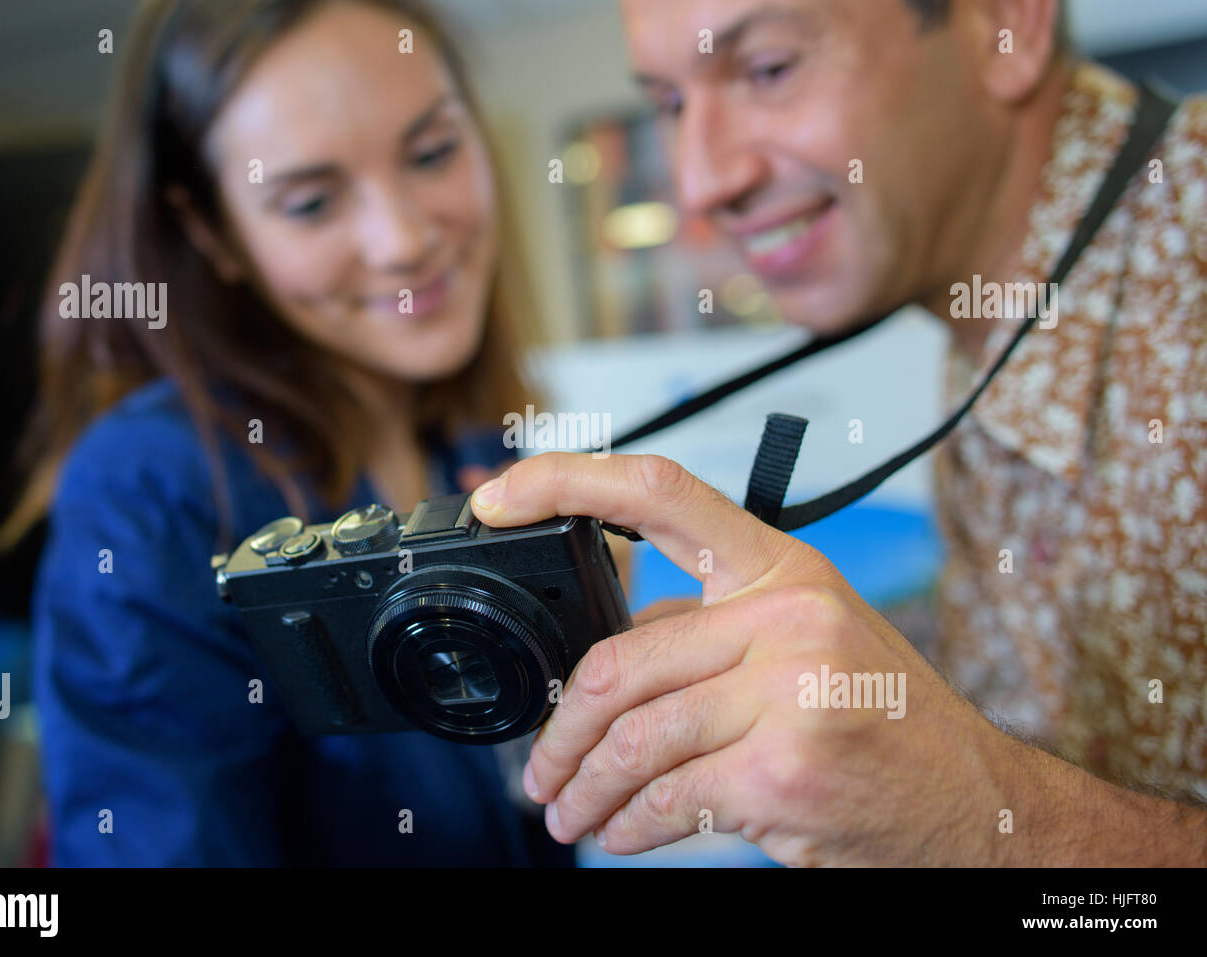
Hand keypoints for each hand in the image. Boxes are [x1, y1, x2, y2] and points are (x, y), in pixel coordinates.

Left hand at [470, 452, 1026, 865]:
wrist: (976, 806)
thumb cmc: (886, 721)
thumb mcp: (812, 640)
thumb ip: (717, 629)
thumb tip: (606, 657)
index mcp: (784, 570)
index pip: (662, 493)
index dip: (566, 480)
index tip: (497, 491)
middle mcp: (788, 617)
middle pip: (618, 660)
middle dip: (559, 730)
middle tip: (539, 770)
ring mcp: (789, 694)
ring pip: (630, 738)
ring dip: (583, 788)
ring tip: (569, 813)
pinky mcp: (780, 772)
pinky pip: (663, 799)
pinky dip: (624, 825)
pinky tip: (619, 833)